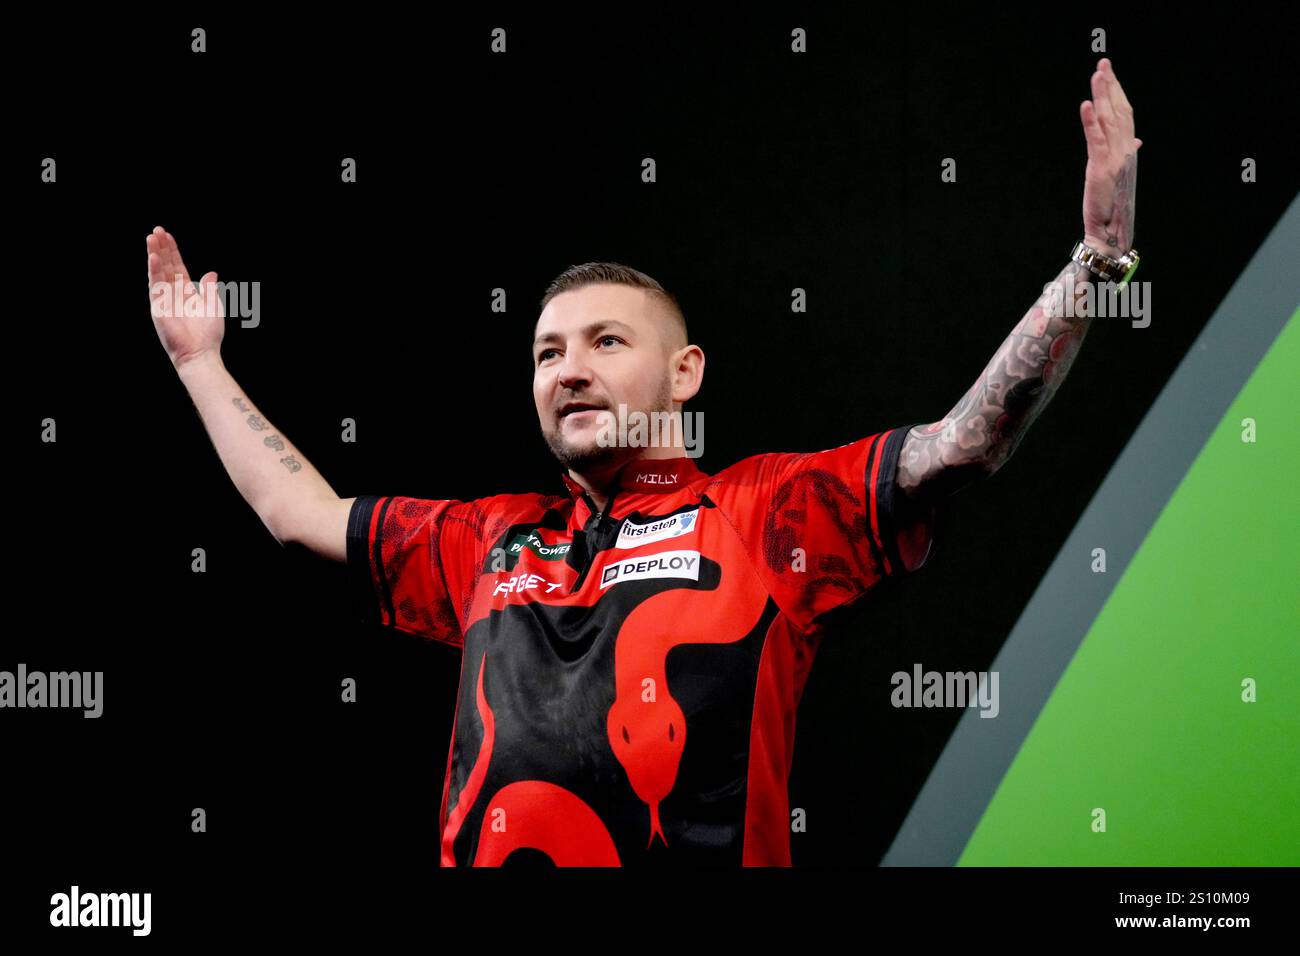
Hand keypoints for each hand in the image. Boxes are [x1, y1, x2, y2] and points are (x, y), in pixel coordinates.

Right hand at [146, 225, 224, 370]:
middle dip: (161, 248)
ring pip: (157, 272)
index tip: (167, 235)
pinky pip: (154, 286)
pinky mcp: (158, 307)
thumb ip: (209, 288)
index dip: (172, 251)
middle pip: (165, 265)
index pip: (177, 266)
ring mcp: (164, 299)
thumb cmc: (208, 334)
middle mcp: (173, 293)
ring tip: (151, 238)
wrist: (200, 352)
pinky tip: (153, 258)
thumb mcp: (212, 306)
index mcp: (186, 292)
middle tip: (156, 230)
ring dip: (154, 255)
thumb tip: (211, 273)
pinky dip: (154, 272)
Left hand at [1080, 58, 1140, 257]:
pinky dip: (1091, 122)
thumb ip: (1126, 153)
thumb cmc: (1114, 204)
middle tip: (1103, 63)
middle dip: (1111, 86)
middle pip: (1118, 111)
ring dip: (1103, 96)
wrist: (1111, 231)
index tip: (1110, 74)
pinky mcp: (1101, 168)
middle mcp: (1124, 150)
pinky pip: (1096, 140)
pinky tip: (1086, 104)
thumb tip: (1136, 140)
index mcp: (1127, 150)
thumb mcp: (1119, 174)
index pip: (1124, 114)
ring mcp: (1114, 158)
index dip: (1118, 93)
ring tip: (1098, 75)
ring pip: (1109, 120)